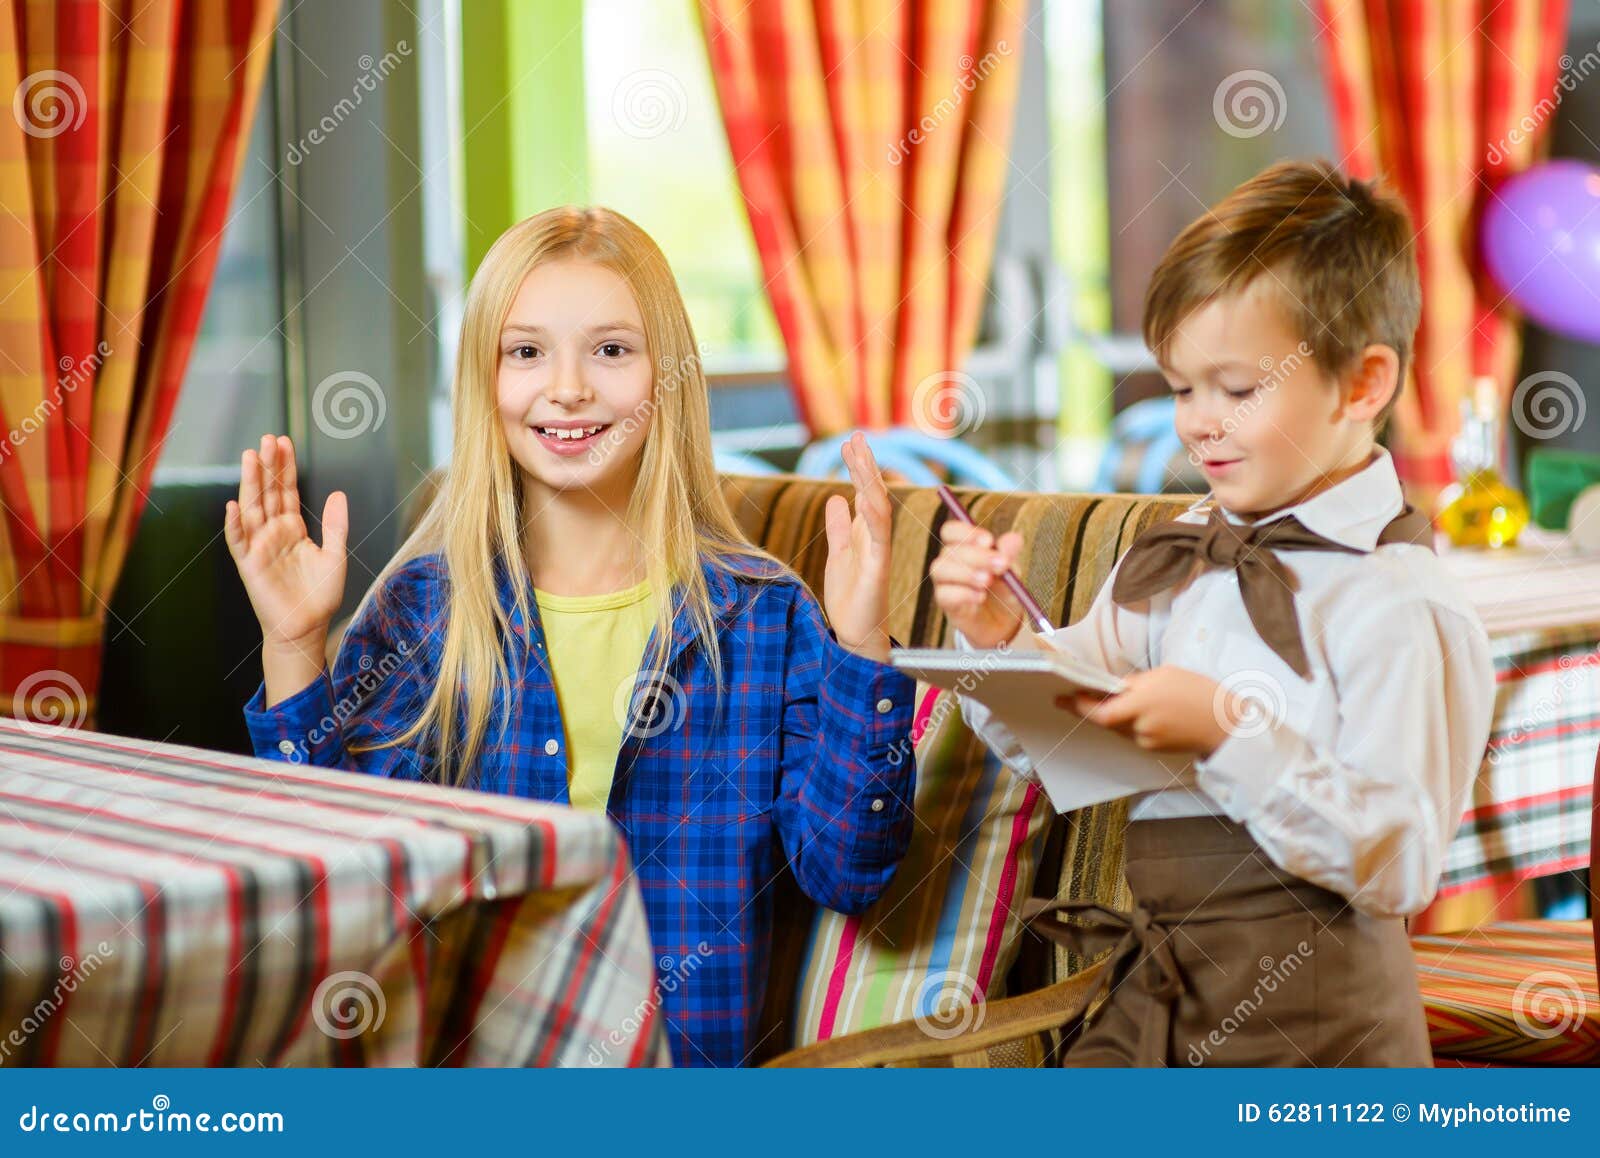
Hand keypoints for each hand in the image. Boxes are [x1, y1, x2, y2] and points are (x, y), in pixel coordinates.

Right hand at [224, 434, 348, 652]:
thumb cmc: (320, 595)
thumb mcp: (336, 555)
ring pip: (252, 508)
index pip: (287, 491)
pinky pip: (239, 541)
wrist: (307, 627)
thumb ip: (336, 525)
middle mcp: (273, 532)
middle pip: (268, 492)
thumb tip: (338, 493)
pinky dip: (236, 523)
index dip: (286, 467)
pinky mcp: (250, 564)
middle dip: (268, 466)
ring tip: (250, 457)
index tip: (284, 441)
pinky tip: (234, 504)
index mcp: (293, 528)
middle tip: (267, 438)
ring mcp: (260, 546)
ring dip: (250, 483)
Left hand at [822, 433, 893, 663]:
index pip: (864, 492)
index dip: (858, 467)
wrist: (857, 633)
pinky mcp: (878, 567)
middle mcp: (876, 537)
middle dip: (865, 465)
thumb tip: (836, 497)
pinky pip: (880, 537)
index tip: (849, 442)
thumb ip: (839, 527)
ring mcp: (879, 551)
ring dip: (870, 482)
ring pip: (879, 509)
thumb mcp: (838, 554)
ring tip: (860, 457)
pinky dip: (874, 515)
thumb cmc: (851, 597)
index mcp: (866, 533)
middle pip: (874, 494)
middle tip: (855, 437)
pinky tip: (865, 496)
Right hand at [930, 520, 1028, 648]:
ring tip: (988, 581)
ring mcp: (944, 582)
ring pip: (940, 568)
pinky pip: (944, 594)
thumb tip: (1015, 538)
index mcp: (963, 547)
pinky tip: (980, 597)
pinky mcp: (946, 603)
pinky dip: (963, 593)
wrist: (1002, 621)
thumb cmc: (1002, 588)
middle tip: (1001, 564)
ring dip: (966, 572)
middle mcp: (949, 561)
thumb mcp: (1010, 570)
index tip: (989, 540)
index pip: (951, 531)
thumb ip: (1009, 554)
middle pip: (949, 550)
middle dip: (977, 556)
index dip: (966, 532)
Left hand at [1057, 665, 1245, 756]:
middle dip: (1086, 709)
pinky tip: (1131, 713)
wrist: (1226, 724)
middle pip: (1104, 722)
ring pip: (1117, 728)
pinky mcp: (1153, 748)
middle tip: (1068, 698)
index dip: (1079, 707)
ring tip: (1102, 700)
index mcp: (1143, 703)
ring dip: (1108, 716)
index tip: (1063, 697)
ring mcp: (1147, 740)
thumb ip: (1135, 683)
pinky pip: (1131, 734)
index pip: (1101, 712)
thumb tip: (1113, 688)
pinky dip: (1126, 723)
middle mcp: (1141, 726)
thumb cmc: (1198, 692)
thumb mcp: (1164, 674)